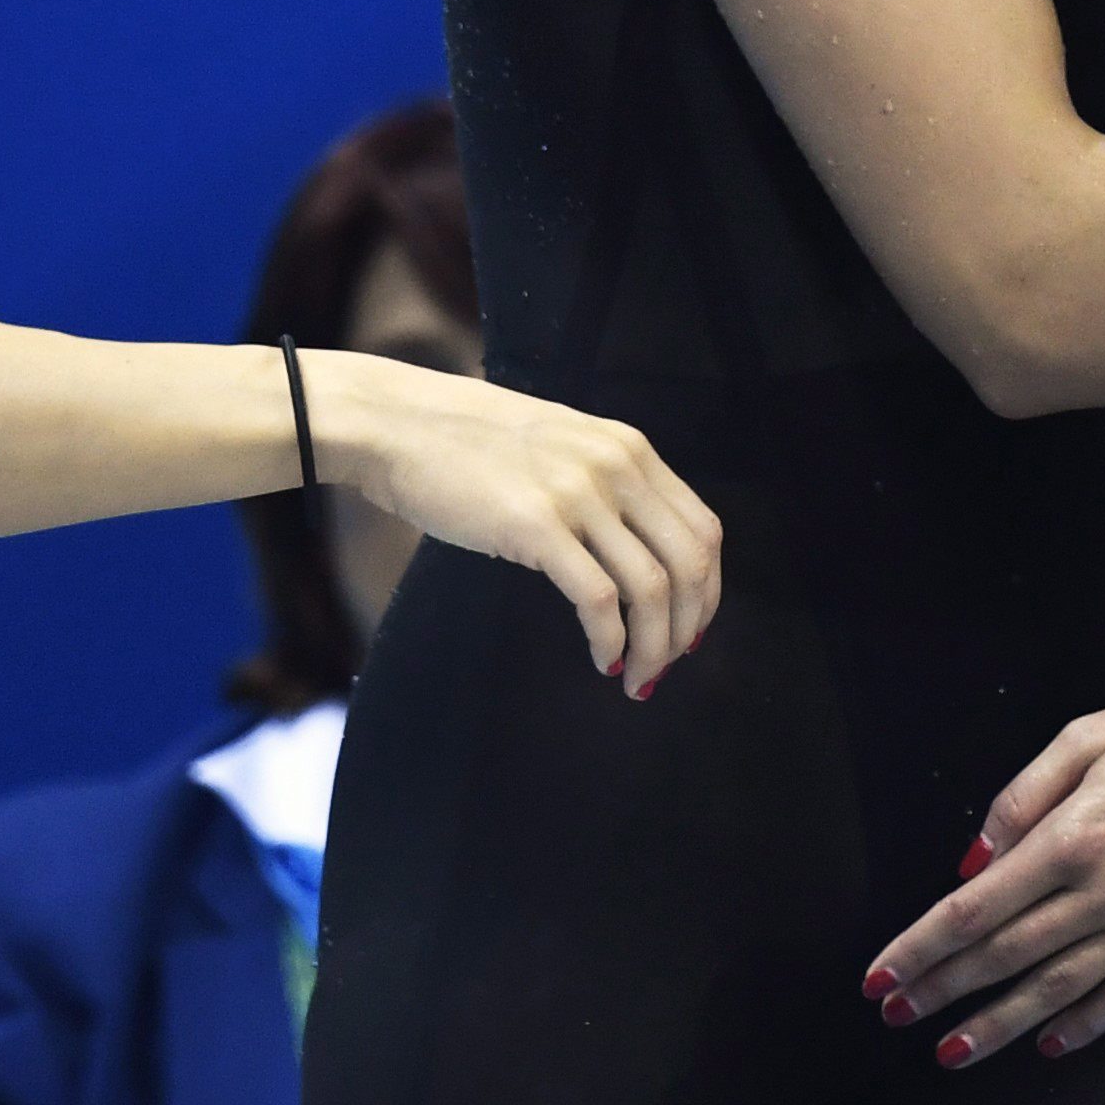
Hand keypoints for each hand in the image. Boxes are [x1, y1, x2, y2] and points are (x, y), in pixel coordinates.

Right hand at [308, 352, 722, 698]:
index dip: (706, 591)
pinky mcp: (535, 524)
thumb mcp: (561, 446)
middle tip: (667, 667)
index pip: (703, 529)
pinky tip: (603, 660)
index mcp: (629, 448)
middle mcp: (616, 466)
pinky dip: (610, 641)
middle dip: (686, 629)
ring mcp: (578, 493)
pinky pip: (598, 599)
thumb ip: (605, 484)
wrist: (399, 424)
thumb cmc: (469, 444)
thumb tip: (637, 553)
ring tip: (638, 680)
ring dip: (654, 648)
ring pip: (650, 588)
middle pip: (689, 564)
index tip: (690, 631)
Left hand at [862, 663, 1104, 1064]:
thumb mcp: (1089, 735)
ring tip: (952, 1051)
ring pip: (1060, 990)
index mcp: (1073, 835)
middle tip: (896, 1016)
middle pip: (1005, 956)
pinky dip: (1085, 1025)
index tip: (880, 977)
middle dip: (943, 991)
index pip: (974, 910)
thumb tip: (971, 863)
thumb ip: (1021, 798)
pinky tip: (1050, 1043)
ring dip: (1000, 1025)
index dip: (922, 949)